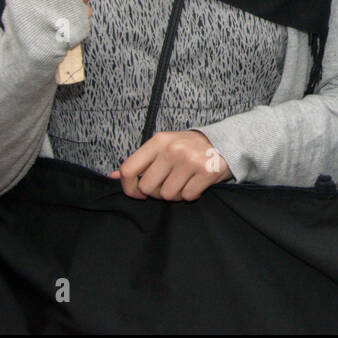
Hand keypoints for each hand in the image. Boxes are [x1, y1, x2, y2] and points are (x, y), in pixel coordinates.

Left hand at [110, 130, 232, 200]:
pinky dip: (190, 194)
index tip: (137, 192)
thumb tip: (113, 176)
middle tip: (168, 184)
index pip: (128, 169)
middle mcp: (172, 149)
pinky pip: (187, 196)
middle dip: (156, 192)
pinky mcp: (206, 171)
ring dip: (175, 194)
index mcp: (158, 141)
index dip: (128, 187)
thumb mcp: (163, 147)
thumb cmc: (189, 148)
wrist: (225, 142)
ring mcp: (190, 160)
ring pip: (166, 195)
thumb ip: (140, 162)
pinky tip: (196, 183)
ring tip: (183, 182)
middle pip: (147, 188)